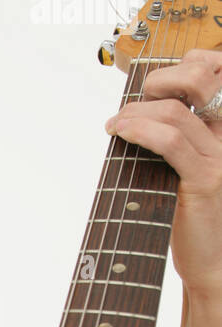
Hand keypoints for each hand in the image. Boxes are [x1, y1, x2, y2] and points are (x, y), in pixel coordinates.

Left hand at [104, 48, 221, 297]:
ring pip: (177, 111)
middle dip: (156, 81)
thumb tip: (131, 110)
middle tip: (129, 107)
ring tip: (114, 126)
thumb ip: (172, 134)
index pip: (213, 65)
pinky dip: (141, 132)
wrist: (210, 262)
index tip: (148, 86)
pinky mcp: (207, 180)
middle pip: (199, 76)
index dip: (180, 64)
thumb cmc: (190, 216)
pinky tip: (122, 134)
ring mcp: (221, 155)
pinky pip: (172, 143)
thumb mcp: (181, 165)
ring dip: (134, 112)